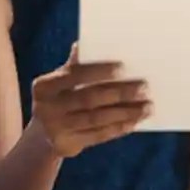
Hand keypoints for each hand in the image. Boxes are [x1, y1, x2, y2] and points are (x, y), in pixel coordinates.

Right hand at [30, 43, 151, 157]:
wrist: (41, 136)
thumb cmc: (59, 98)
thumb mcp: (60, 82)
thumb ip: (75, 66)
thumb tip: (84, 43)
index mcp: (44, 86)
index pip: (75, 75)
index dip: (99, 71)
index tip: (123, 67)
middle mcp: (46, 107)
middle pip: (89, 98)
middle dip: (119, 92)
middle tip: (144, 87)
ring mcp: (55, 129)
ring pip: (97, 119)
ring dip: (125, 112)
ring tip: (147, 107)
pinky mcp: (67, 146)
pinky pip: (98, 136)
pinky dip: (118, 128)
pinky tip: (134, 121)